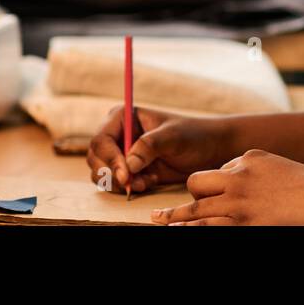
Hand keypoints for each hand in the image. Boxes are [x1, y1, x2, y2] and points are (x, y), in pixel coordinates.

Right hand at [86, 105, 235, 194]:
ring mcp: (121, 153)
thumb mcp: (173, 137)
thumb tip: (128, 164)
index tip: (126, 175)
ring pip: (101, 173)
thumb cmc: (193, 136)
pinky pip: (115, 183)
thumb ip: (149, 146)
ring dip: (120, 183)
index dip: (109, 159)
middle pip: (95, 158)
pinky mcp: (128, 170)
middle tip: (134, 183)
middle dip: (112, 174)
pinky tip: (149, 182)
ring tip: (146, 181)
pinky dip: (128, 187)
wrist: (208, 151)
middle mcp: (117, 134)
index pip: (101, 139)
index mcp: (123, 116)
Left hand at [151, 149, 303, 224]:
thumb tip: (229, 173)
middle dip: (191, 197)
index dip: (214, 185)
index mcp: (247, 160)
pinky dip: (191, 229)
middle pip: (197, 185)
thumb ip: (251, 168)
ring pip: (195, 210)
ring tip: (158, 221)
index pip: (216, 171)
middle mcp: (237, 179)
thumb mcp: (275, 165)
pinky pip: (208, 229)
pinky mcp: (242, 225)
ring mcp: (238, 205)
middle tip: (175, 209)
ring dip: (175, 218)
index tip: (215, 194)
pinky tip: (178, 231)